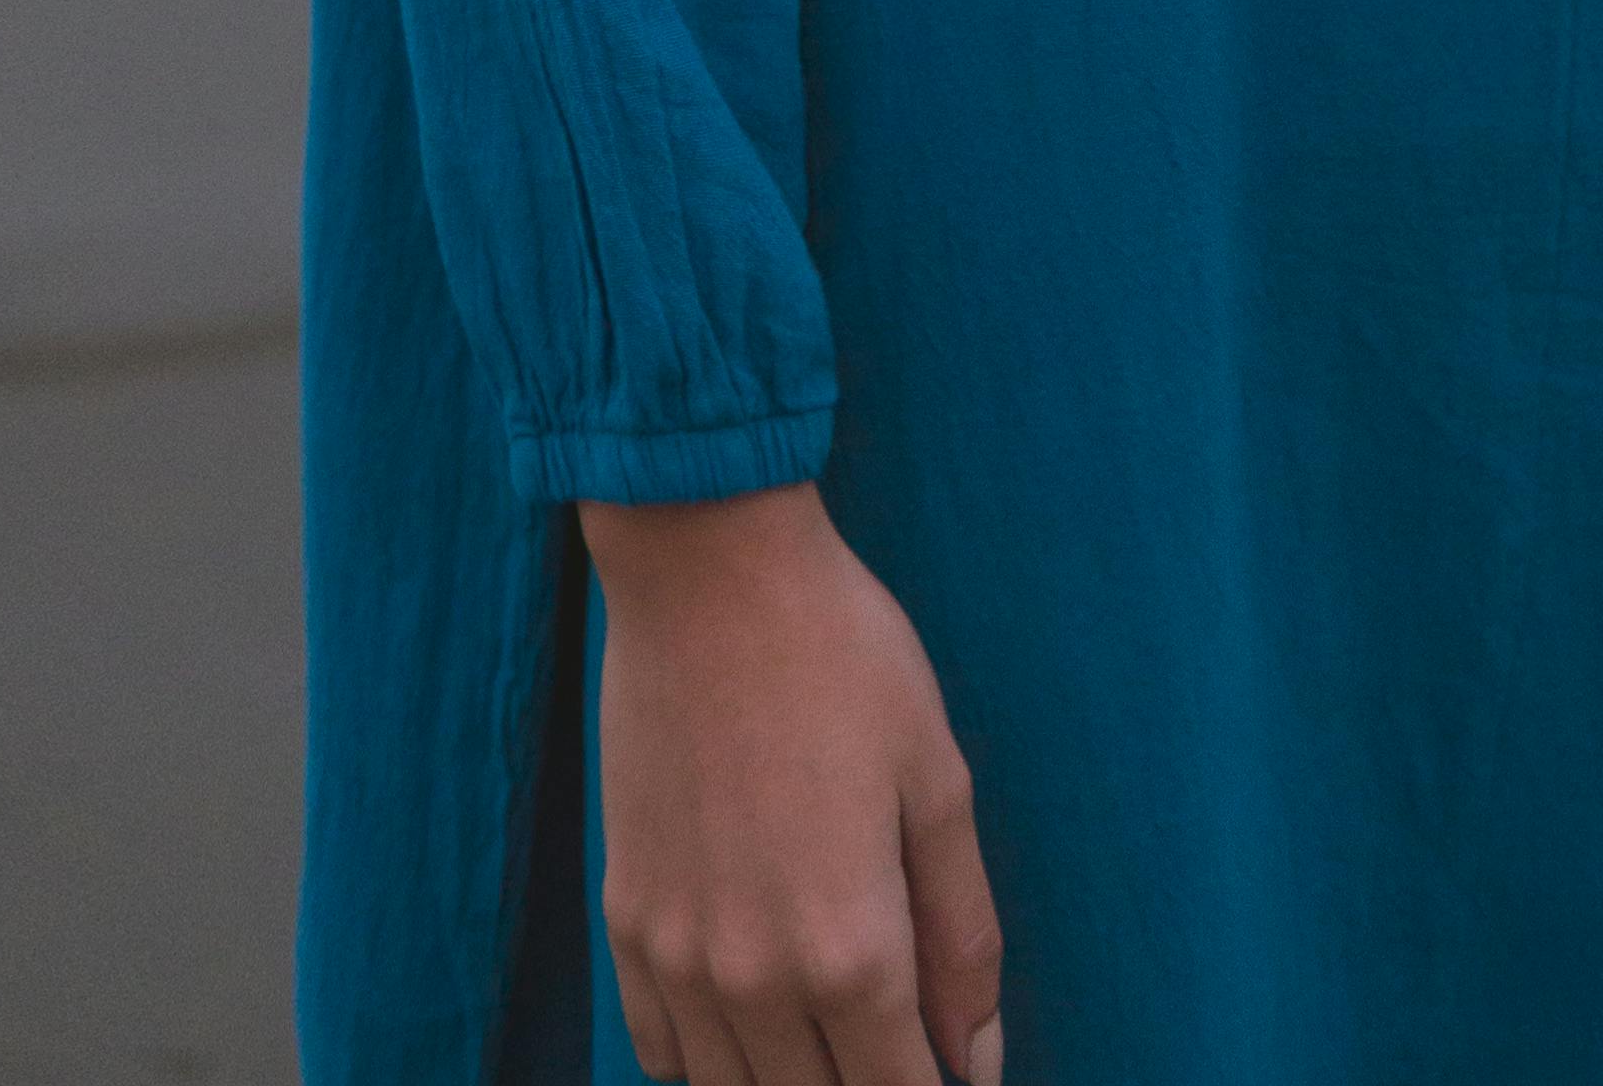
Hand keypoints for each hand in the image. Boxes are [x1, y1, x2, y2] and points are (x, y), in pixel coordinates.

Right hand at [581, 481, 1003, 1085]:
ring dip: (789, 1081)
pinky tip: (752, 1019)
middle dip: (869, 1084)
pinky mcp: (625, 920)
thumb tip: (976, 1058)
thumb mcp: (937, 783)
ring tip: (833, 1033)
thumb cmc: (842, 657)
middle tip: (897, 1035)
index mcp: (851, 949)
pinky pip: (662, 1053)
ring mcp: (677, 955)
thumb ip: (963, 936)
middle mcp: (754, 978)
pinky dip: (710, 1063)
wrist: (708, 569)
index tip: (948, 1071)